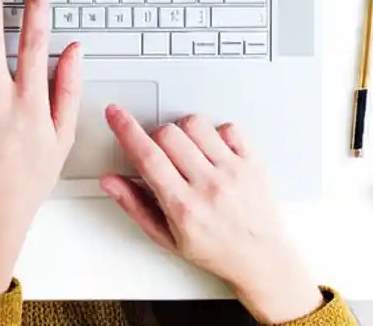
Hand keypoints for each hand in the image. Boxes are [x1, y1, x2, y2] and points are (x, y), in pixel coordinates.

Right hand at [101, 108, 322, 324]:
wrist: (260, 258)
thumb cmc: (214, 249)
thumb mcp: (166, 237)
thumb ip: (135, 206)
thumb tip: (111, 182)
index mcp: (184, 207)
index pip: (148, 157)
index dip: (126, 130)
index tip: (116, 114)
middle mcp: (209, 186)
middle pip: (168, 134)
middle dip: (155, 137)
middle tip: (161, 154)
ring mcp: (233, 172)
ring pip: (195, 124)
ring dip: (183, 132)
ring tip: (188, 153)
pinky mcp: (252, 162)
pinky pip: (227, 127)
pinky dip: (215, 134)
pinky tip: (212, 153)